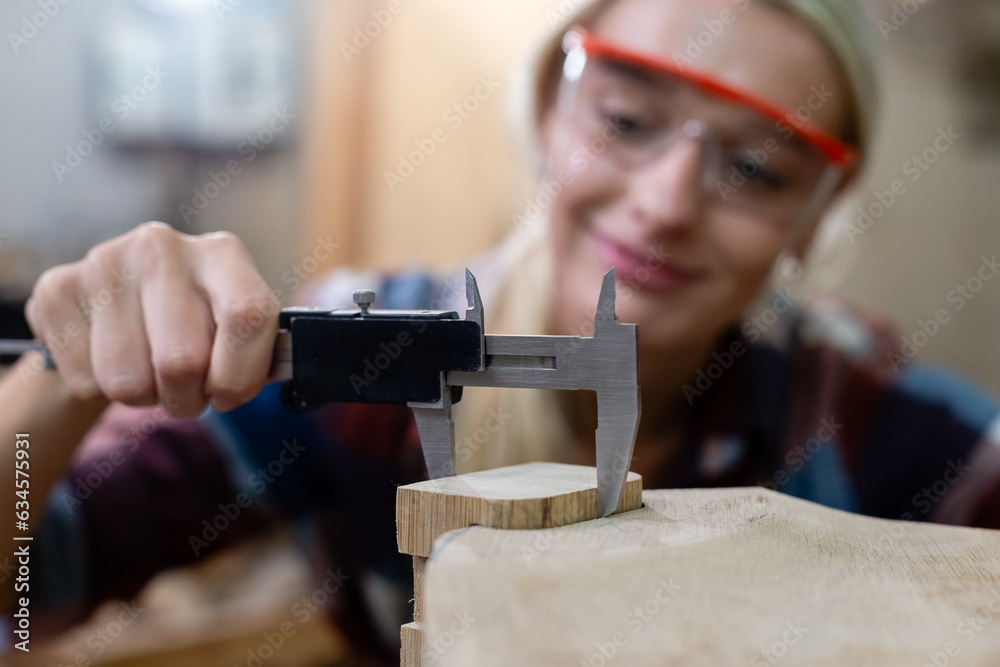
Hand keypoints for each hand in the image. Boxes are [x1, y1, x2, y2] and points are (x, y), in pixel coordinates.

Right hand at [25, 222, 278, 416]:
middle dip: (187, 399)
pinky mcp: (58, 288)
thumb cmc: (194, 328)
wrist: (116, 312)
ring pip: (128, 381)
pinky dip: (99, 392)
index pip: (247, 317)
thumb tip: (292, 369)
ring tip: (149, 375)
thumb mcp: (235, 329)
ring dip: (143, 398)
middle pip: (182, 361)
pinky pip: (85, 381)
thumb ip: (258, 348)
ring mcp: (106, 262)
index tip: (229, 394)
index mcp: (222, 253)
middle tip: (186, 394)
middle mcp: (163, 246)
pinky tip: (108, 361)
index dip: (240, 375)